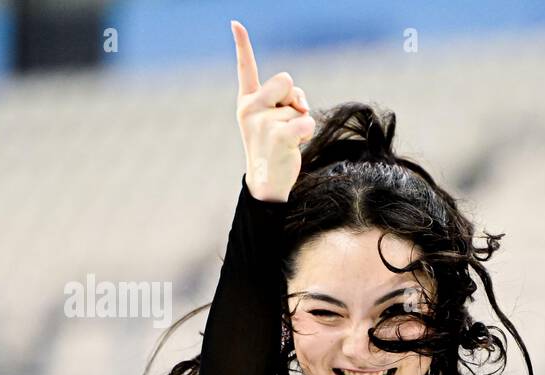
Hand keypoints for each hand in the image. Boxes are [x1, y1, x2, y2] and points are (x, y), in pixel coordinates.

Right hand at [231, 19, 313, 201]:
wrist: (266, 182)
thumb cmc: (272, 147)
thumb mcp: (272, 120)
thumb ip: (284, 101)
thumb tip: (301, 102)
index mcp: (246, 102)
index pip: (245, 68)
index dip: (242, 45)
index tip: (236, 23)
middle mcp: (251, 108)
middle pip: (285, 80)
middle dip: (294, 97)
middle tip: (287, 121)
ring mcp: (264, 122)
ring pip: (300, 106)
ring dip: (301, 122)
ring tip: (288, 140)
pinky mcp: (280, 136)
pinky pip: (307, 123)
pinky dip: (308, 134)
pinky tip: (295, 146)